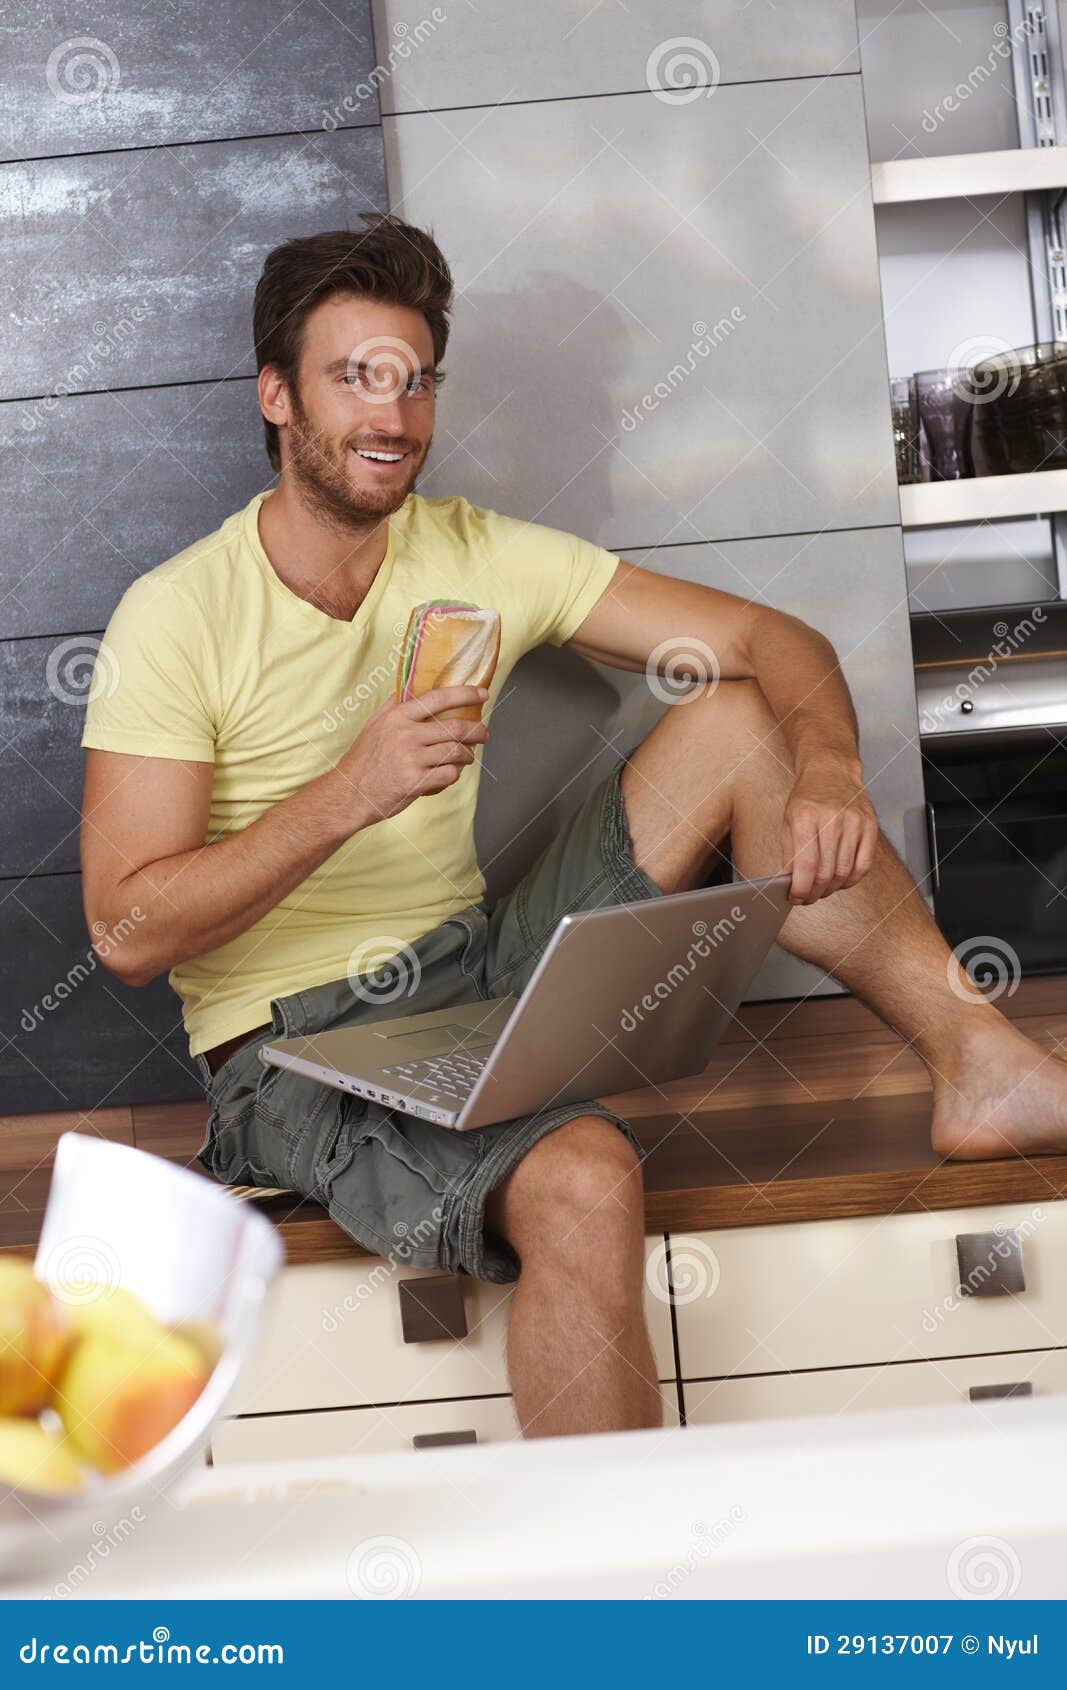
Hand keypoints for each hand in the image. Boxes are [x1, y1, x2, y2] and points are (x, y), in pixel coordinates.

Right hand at [330, 685, 489, 829]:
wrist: (348, 794)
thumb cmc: (362, 760)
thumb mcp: (373, 726)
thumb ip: (394, 707)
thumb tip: (411, 687)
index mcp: (397, 717)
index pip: (438, 698)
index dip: (465, 694)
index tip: (482, 694)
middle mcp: (405, 735)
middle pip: (455, 728)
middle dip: (477, 731)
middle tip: (484, 734)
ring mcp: (411, 759)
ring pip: (456, 752)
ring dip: (467, 755)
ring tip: (467, 757)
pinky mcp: (415, 782)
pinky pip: (449, 774)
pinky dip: (454, 774)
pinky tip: (449, 774)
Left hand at [780, 755, 877, 903]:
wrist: (831, 772)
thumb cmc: (808, 797)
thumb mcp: (788, 821)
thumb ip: (789, 854)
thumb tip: (790, 883)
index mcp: (806, 817)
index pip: (806, 864)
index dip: (801, 888)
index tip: (796, 898)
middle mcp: (832, 819)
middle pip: (826, 872)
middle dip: (815, 893)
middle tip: (808, 897)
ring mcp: (854, 823)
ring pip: (844, 872)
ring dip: (831, 889)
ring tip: (821, 890)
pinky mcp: (870, 827)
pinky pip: (863, 866)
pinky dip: (851, 880)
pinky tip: (840, 881)